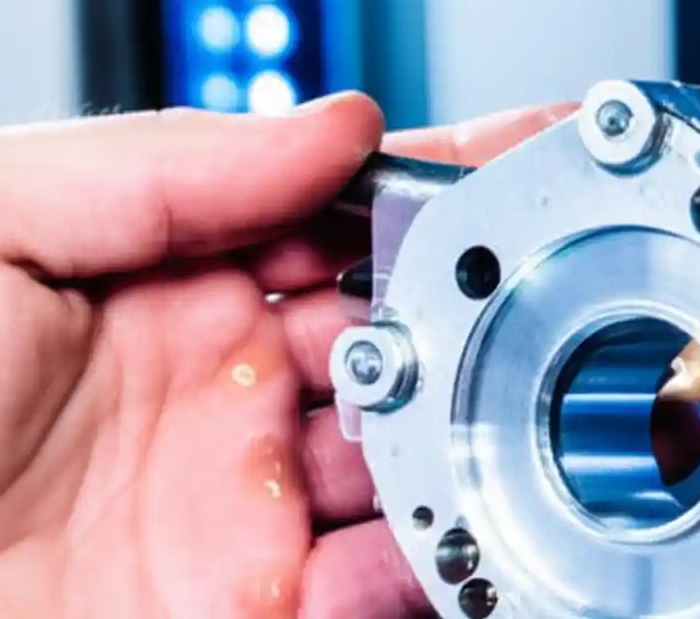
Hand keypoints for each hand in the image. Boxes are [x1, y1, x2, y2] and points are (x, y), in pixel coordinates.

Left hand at [0, 94, 573, 617]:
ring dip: (470, 426)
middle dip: (472, 308)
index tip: (514, 172)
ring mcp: (246, 501)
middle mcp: (224, 390)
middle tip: (530, 287)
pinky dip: (443, 549)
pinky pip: (387, 580)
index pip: (338, 223)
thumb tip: (339, 128)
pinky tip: (469, 509)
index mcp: (169, 285)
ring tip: (514, 398)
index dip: (432, 195)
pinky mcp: (257, 606)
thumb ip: (169, 164)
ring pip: (411, 453)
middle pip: (400, 336)